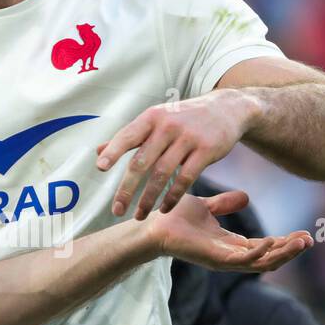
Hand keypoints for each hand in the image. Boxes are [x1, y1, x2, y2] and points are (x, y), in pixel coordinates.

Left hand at [96, 89, 257, 218]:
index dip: (113, 152)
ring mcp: (187, 138)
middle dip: (127, 188)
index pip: (127, 136)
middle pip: (142, 162)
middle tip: (116, 210)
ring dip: (149, 198)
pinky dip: (173, 196)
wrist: (226, 109)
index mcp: (150, 118)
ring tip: (139, 215)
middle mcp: (166, 126)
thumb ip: (128, 137)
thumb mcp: (155, 119)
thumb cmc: (182, 117)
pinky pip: (185, 178)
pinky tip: (164, 208)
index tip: (100, 168)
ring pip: (162, 174)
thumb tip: (97, 151)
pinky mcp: (206, 150)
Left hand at [145, 190, 311, 271]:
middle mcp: (229, 254)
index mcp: (230, 244)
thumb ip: (225, 204)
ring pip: (261, 263)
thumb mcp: (206, 207)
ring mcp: (222, 259)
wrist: (150, 224)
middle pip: (269, 258)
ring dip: (282, 253)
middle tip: (310, 240)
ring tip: (301, 242)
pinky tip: (271, 241)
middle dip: (291, 250)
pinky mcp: (213, 260)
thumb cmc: (173, 218)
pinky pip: (242, 260)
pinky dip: (258, 252)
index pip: (266, 247)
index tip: (307, 234)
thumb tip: (247, 196)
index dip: (286, 242)